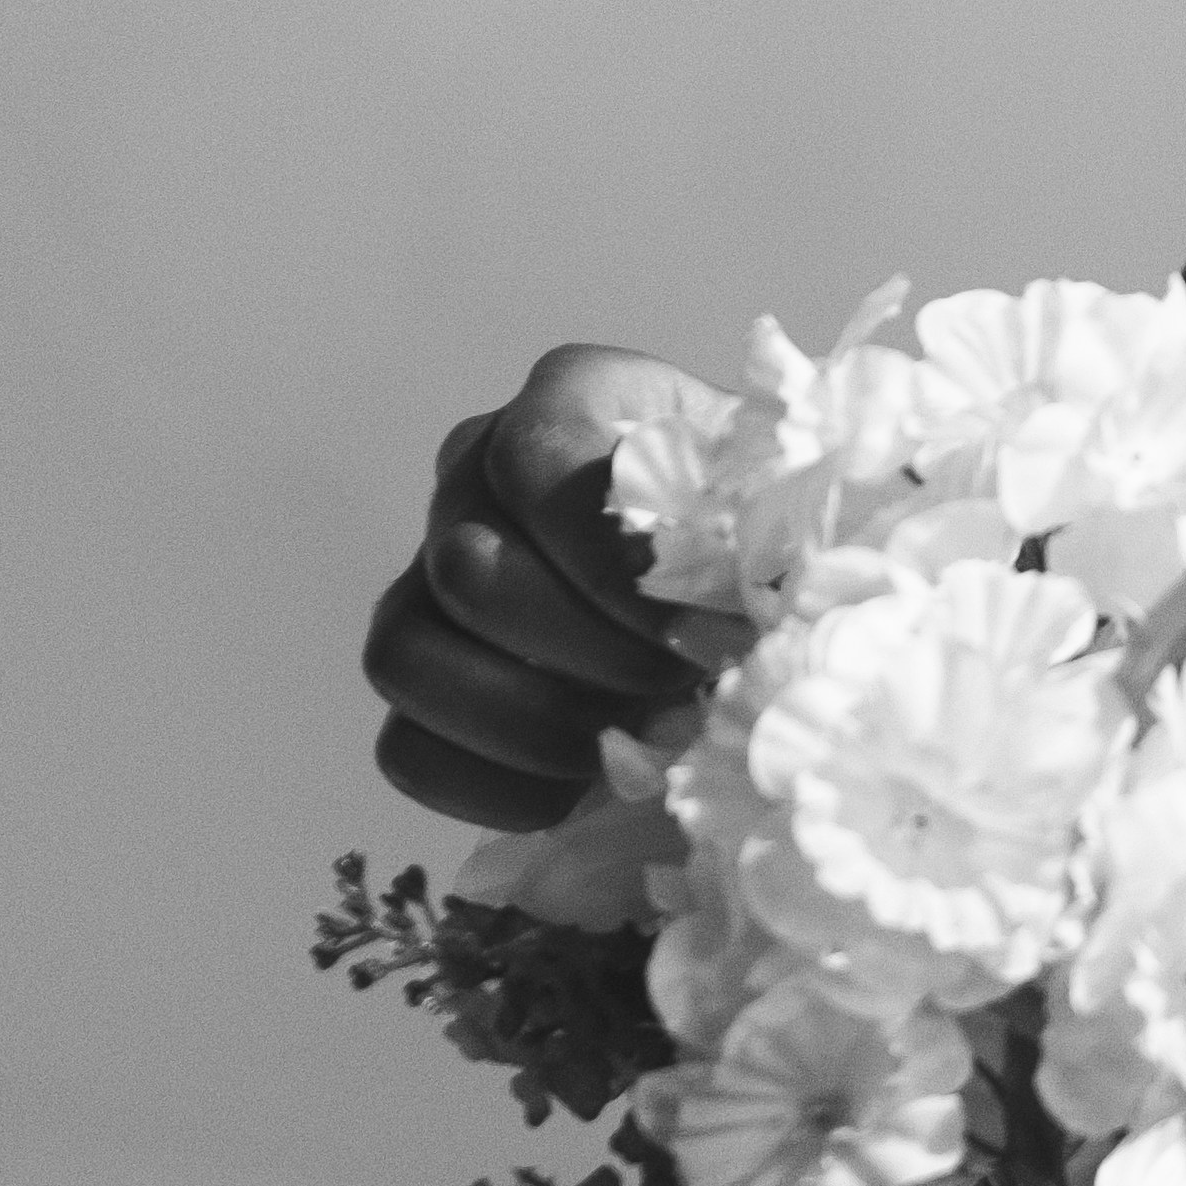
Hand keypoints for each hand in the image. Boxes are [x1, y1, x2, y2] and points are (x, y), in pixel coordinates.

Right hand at [357, 345, 728, 829]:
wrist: (750, 594)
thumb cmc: (769, 537)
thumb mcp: (781, 511)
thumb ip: (756, 537)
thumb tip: (731, 621)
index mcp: (570, 400)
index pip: (535, 459)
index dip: (609, 560)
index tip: (699, 630)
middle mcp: (475, 475)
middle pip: (466, 565)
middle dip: (585, 652)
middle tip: (678, 692)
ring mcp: (426, 577)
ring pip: (404, 653)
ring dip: (531, 721)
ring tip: (632, 742)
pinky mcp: (421, 678)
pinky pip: (404, 747)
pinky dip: (493, 785)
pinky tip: (583, 786)